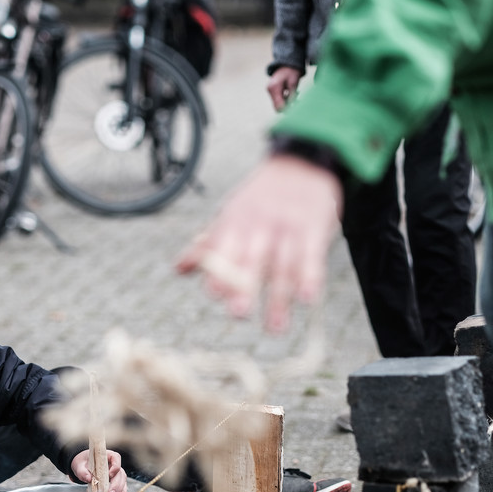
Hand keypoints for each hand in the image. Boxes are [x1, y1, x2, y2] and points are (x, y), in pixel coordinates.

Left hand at [71, 448, 127, 491]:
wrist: (82, 466)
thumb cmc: (82, 463)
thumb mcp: (79, 465)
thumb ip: (82, 471)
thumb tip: (88, 478)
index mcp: (106, 456)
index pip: (115, 458)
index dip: (115, 466)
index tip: (110, 475)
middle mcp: (113, 463)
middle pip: (119, 472)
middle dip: (116, 484)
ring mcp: (115, 472)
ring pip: (122, 479)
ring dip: (120, 489)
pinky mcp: (114, 480)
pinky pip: (121, 485)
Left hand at [176, 153, 341, 330]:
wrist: (302, 162)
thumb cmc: (260, 197)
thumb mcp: (232, 213)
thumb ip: (209, 244)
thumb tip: (178, 269)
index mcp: (234, 223)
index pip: (223, 249)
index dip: (219, 270)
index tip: (214, 293)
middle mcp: (259, 227)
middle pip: (251, 260)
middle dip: (245, 286)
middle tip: (239, 313)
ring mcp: (288, 229)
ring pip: (282, 267)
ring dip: (280, 299)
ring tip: (276, 329)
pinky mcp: (314, 230)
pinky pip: (312, 257)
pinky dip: (310, 278)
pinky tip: (308, 299)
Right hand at [266, 67, 302, 111]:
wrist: (287, 63)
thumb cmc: (292, 71)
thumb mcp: (294, 83)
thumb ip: (291, 95)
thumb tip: (291, 107)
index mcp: (274, 87)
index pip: (278, 106)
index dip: (288, 109)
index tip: (296, 105)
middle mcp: (270, 90)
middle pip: (277, 107)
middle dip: (288, 106)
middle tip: (297, 99)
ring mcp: (270, 91)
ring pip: (278, 104)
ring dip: (287, 102)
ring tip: (296, 94)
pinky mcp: (272, 91)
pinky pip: (278, 100)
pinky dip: (285, 99)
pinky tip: (291, 93)